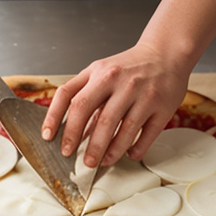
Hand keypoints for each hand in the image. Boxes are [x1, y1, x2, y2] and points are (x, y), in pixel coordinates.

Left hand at [41, 42, 189, 167]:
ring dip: (112, 151)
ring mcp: (144, 95)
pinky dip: (136, 149)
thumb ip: (87, 96)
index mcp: (99, 72)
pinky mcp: (163, 107)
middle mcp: (121, 82)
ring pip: (124, 130)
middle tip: (83, 161)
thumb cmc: (131, 67)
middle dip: (88, 145)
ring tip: (103, 162)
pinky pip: (147, 135)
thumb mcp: (103, 71)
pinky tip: (129, 154)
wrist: (166, 53)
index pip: (69, 96)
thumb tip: (76, 132)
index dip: (54, 118)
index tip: (49, 137)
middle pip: (99, 118)